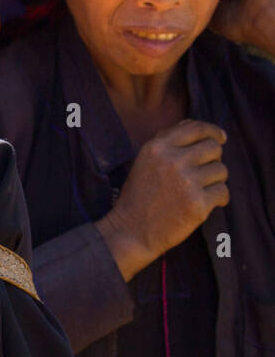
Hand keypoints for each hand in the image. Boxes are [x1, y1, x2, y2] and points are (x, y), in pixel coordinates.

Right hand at [95, 119, 228, 280]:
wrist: (132, 230)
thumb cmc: (139, 195)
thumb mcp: (145, 160)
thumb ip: (167, 141)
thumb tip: (195, 126)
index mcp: (157, 147)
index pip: (195, 128)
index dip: (212, 131)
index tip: (220, 137)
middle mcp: (172, 161)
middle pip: (214, 148)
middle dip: (213, 158)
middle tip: (203, 171)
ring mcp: (186, 182)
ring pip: (221, 170)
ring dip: (215, 179)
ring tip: (199, 189)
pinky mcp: (198, 204)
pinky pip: (224, 192)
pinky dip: (218, 198)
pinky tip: (205, 202)